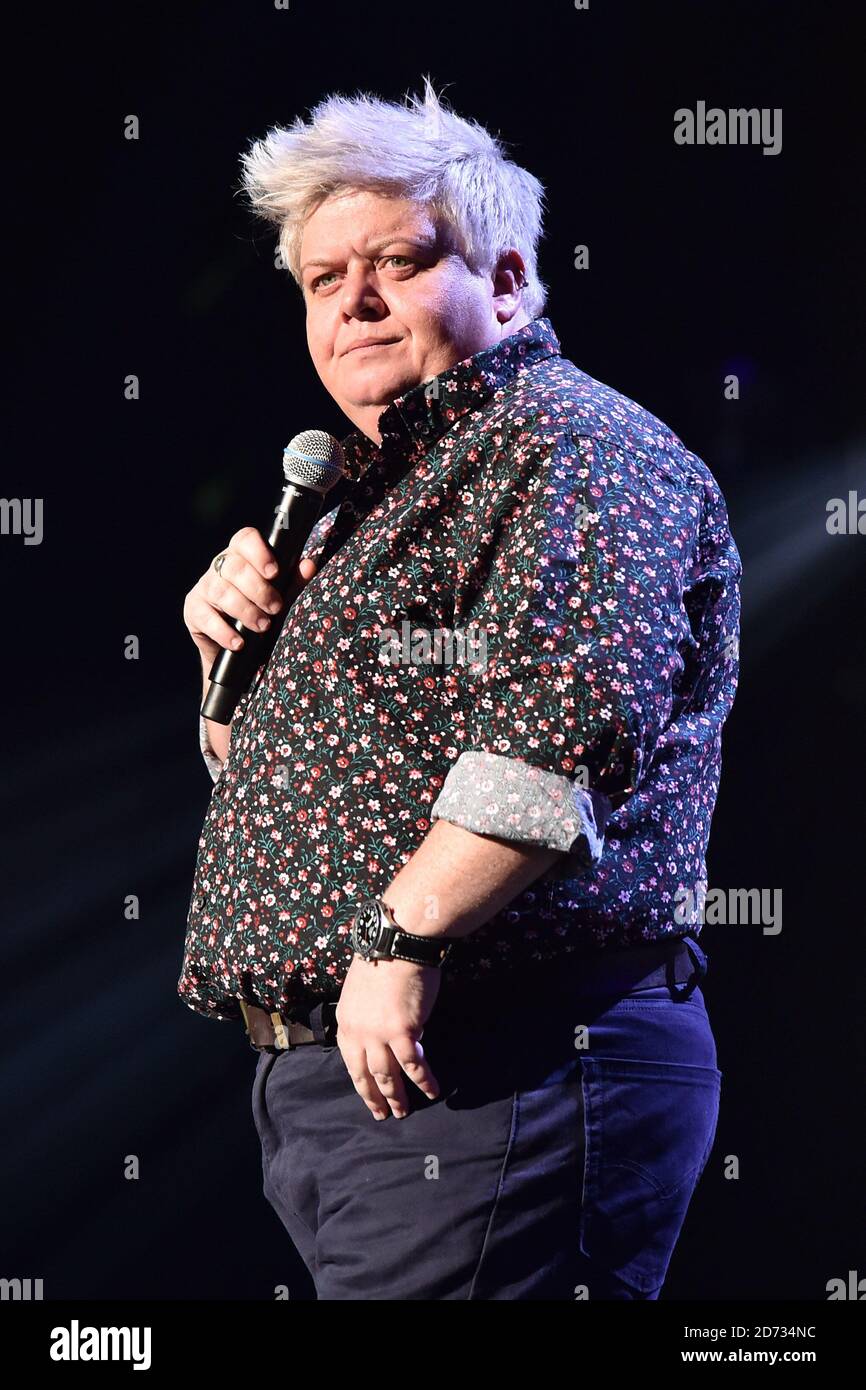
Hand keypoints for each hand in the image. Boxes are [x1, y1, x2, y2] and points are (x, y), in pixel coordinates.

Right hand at [183, 524, 317, 666]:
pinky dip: (224, 631)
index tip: (274, 572)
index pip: (245, 539)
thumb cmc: (263, 614)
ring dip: (245, 611)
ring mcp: (204, 587)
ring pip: (221, 591)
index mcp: (243, 555)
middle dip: (258, 589)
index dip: (259, 552)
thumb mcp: (282, 598)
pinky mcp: (193, 610)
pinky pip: (206, 617)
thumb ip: (295, 582)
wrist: (241, 652)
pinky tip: (239, 642)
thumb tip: (309, 565)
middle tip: (275, 608)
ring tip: (263, 626)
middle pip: (235, 566)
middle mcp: (220, 567)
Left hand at [335, 955, 442, 1119]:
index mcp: (345, 1021)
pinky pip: (415, 1065)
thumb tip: (383, 1031)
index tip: (368, 1096)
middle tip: (383, 1114)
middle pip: (365, 1074)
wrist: (398, 941)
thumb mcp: (361, 989)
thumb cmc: (384, 957)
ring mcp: (379, 1034)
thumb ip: (367, 1014)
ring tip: (404, 1110)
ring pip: (387, 1076)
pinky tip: (432, 1091)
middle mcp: (358, 1032)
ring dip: (397, 1096)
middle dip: (374, 1097)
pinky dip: (424, 1081)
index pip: (351, 1060)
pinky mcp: (403, 1033)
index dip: (360, 1082)